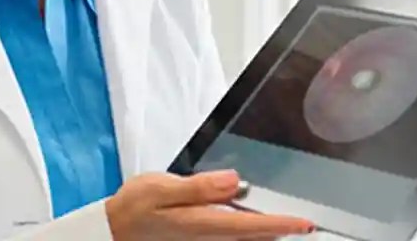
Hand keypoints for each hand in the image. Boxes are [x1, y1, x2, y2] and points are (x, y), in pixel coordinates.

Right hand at [106, 170, 315, 239]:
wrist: (111, 232)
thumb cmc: (133, 209)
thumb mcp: (161, 188)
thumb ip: (199, 187)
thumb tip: (233, 181)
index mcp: (202, 223)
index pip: (250, 226)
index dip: (280, 225)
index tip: (305, 224)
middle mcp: (206, 238)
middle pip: (252, 238)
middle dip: (279, 232)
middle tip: (304, 226)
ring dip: (264, 235)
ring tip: (285, 226)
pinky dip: (246, 235)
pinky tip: (251, 229)